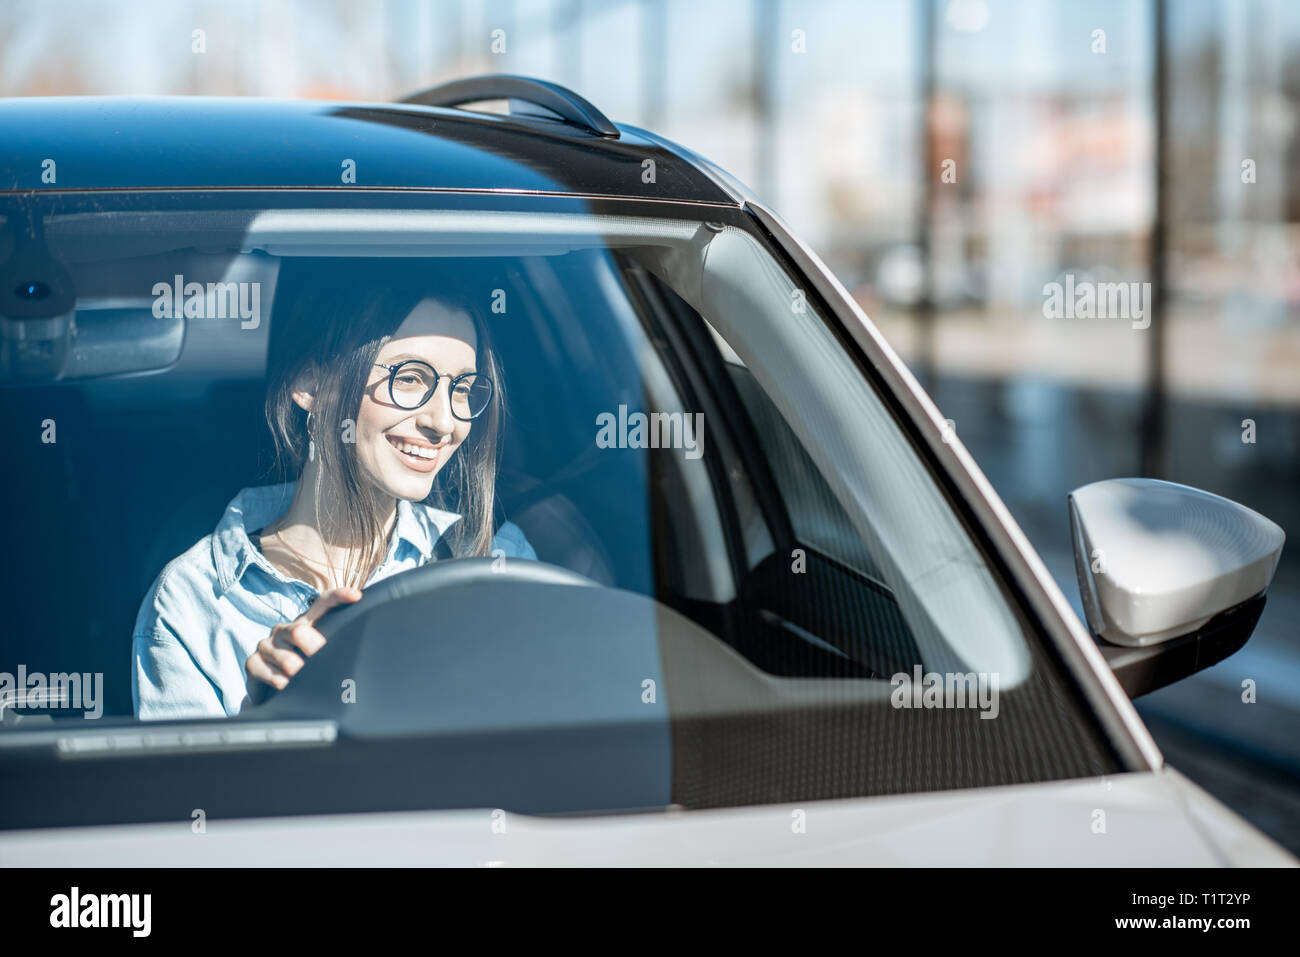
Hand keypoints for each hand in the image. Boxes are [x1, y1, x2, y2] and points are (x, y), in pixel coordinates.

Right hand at [243, 586, 361, 703]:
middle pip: (299, 631)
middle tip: (324, 663)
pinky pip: (272, 676)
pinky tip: (287, 687)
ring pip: (288, 661)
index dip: (338, 597)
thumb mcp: (323, 657)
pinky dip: (283, 685)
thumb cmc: (306, 670)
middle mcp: (285, 630)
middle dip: (315, 650)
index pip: (322, 603)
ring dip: (300, 676)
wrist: (274, 693)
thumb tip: (359, 652)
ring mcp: (266, 644)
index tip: (357, 597)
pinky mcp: (252, 662)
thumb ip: (337, 648)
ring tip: (305, 680)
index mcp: (306, 623)